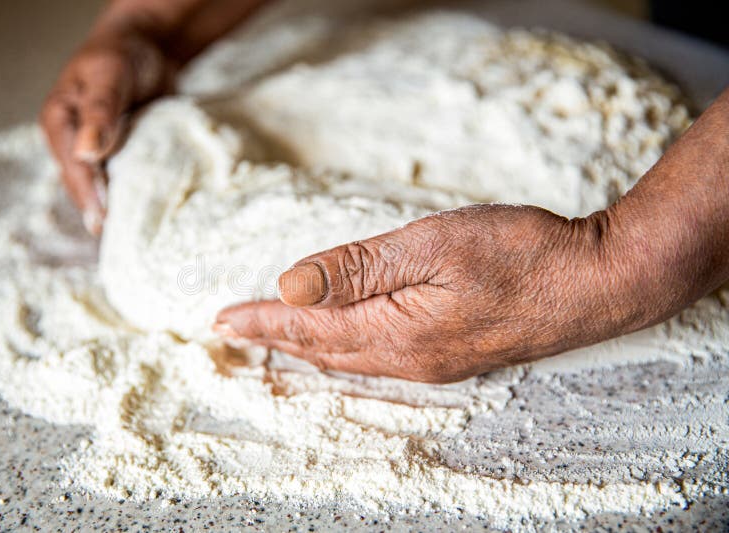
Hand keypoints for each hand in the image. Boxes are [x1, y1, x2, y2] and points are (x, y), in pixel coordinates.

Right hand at [40, 30, 171, 232]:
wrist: (146, 45)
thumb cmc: (123, 54)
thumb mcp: (110, 76)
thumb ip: (100, 111)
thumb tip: (86, 153)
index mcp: (59, 122)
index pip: (74, 168)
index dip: (89, 196)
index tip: (103, 223)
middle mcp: (73, 140)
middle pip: (84, 185)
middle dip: (100, 212)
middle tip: (119, 243)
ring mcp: (96, 149)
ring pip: (102, 186)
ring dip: (116, 208)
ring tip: (132, 239)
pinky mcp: (119, 152)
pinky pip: (122, 178)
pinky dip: (132, 195)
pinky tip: (147, 215)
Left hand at [214, 205, 634, 382]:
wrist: (596, 283)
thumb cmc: (521, 255)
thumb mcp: (432, 246)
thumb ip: (359, 267)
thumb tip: (291, 286)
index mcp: (396, 332)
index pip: (309, 328)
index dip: (263, 320)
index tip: (222, 318)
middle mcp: (408, 358)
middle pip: (323, 351)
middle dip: (275, 339)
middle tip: (235, 330)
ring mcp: (433, 361)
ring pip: (349, 357)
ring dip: (307, 346)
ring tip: (276, 336)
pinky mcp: (452, 353)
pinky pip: (377, 356)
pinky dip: (343, 346)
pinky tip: (341, 339)